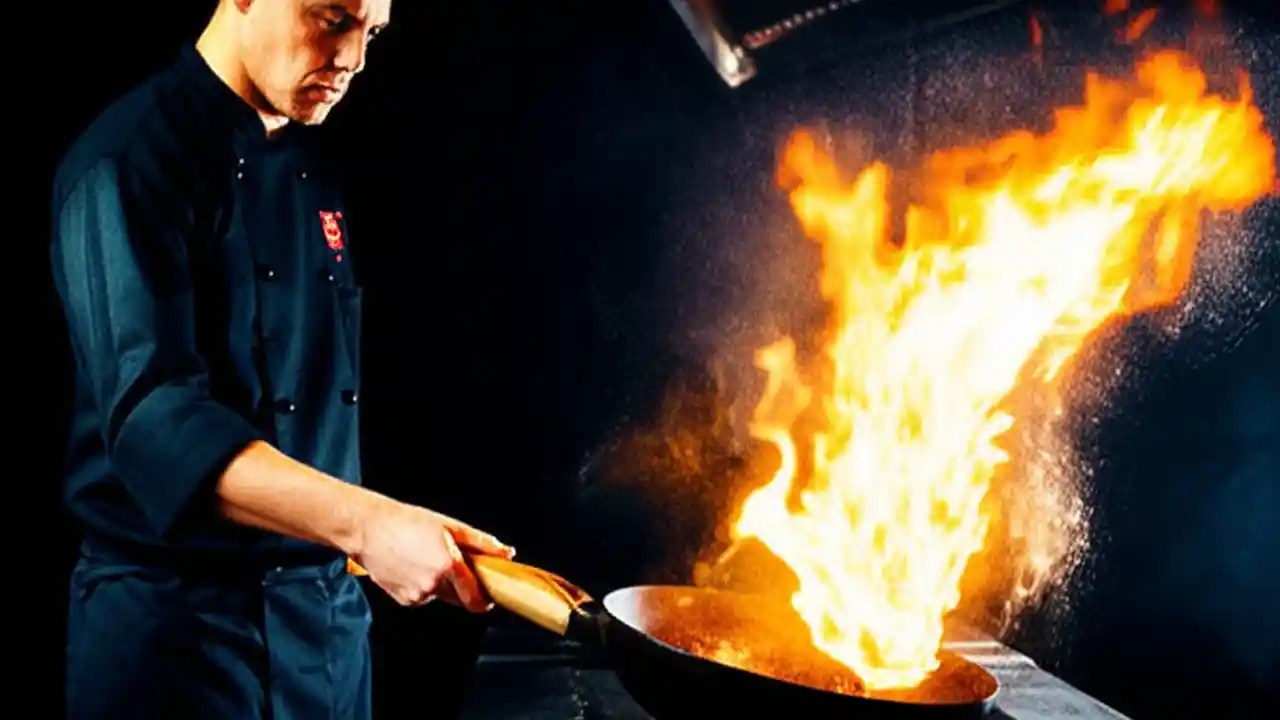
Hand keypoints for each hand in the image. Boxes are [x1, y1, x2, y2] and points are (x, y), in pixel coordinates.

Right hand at [350, 498, 515, 611]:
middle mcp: (433, 585)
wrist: (368, 529)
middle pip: (460, 598)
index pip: (476, 597)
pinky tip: (412, 566)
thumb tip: (506, 553)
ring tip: (426, 558)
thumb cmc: (407, 522)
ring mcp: (417, 595)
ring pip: (441, 596)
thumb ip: (481, 543)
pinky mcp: (403, 599)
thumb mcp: (449, 526)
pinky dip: (423, 585)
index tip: (489, 595)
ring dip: (441, 584)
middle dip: (463, 587)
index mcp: (448, 565)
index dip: (485, 599)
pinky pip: (423, 596)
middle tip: (455, 565)